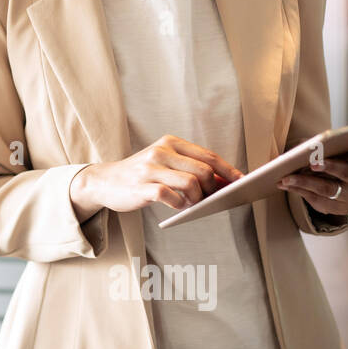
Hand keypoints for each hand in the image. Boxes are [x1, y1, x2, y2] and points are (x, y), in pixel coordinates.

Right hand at [71, 134, 244, 217]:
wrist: (105, 181)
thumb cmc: (141, 174)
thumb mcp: (165, 163)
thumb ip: (190, 168)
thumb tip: (224, 182)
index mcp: (170, 142)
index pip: (208, 156)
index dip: (228, 170)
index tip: (242, 181)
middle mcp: (161, 152)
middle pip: (204, 171)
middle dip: (213, 188)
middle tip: (210, 198)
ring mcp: (150, 169)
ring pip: (191, 184)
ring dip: (197, 199)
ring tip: (191, 203)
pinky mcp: (141, 186)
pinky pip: (170, 196)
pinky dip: (179, 204)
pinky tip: (176, 206)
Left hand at [275, 141, 347, 214]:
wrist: (345, 186)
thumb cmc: (342, 159)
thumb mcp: (342, 151)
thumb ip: (331, 146)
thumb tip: (302, 147)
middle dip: (330, 167)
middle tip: (313, 163)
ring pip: (327, 189)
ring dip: (304, 182)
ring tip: (286, 177)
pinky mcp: (340, 209)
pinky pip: (317, 200)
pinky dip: (299, 190)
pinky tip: (285, 184)